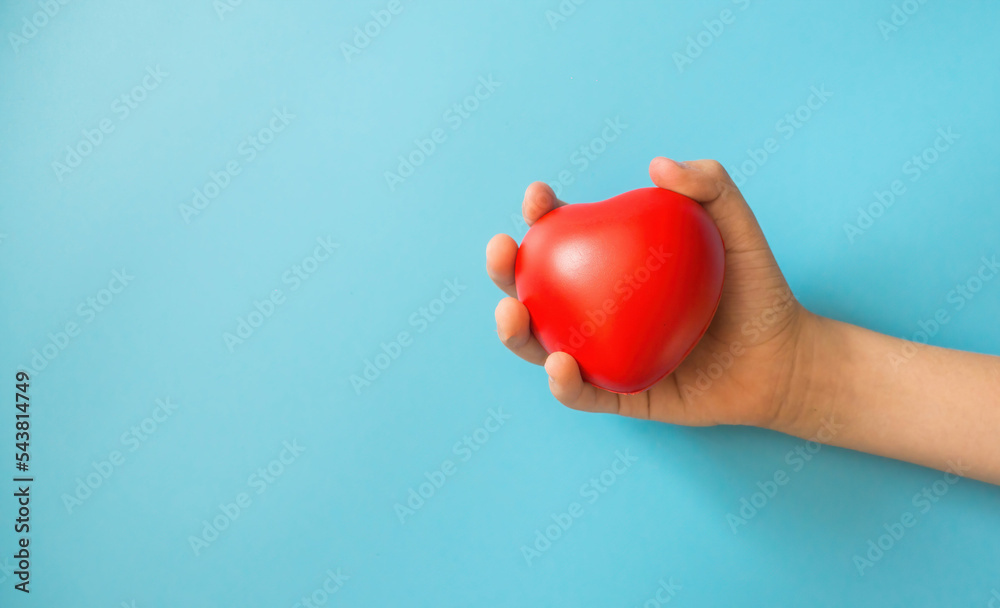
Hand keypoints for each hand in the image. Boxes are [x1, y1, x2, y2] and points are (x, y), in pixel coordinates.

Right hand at [485, 158, 812, 429]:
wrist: (784, 360)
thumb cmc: (757, 291)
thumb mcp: (737, 228)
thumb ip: (710, 184)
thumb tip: (657, 166)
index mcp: (613, 266)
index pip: (565, 237)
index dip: (541, 215)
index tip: (539, 197)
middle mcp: (598, 309)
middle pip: (536, 289)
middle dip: (505, 269)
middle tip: (504, 251)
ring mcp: (603, 354)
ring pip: (542, 345)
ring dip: (515, 331)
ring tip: (512, 313)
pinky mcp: (619, 396)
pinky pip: (582, 393)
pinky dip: (563, 383)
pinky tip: (561, 364)